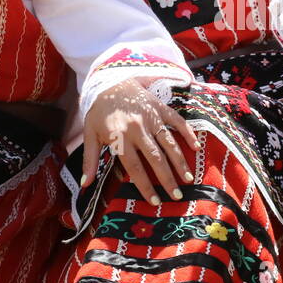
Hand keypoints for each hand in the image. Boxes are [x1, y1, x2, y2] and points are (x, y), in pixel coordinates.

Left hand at [81, 78, 198, 206]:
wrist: (110, 81)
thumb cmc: (99, 111)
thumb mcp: (89, 134)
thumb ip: (89, 160)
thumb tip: (86, 185)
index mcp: (119, 137)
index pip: (135, 167)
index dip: (146, 185)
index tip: (155, 201)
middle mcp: (137, 129)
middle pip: (155, 159)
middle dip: (167, 179)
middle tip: (177, 196)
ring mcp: (151, 117)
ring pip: (169, 143)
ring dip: (180, 162)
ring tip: (188, 179)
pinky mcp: (160, 108)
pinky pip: (177, 121)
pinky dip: (187, 133)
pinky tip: (196, 147)